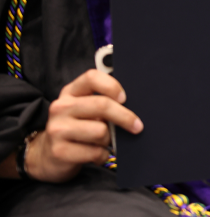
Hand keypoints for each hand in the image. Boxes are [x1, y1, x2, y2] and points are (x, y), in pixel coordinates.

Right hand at [26, 70, 141, 182]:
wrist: (47, 156)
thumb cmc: (76, 127)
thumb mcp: (84, 109)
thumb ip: (102, 102)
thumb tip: (132, 106)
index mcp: (70, 92)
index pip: (91, 77)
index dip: (111, 85)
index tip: (125, 98)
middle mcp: (61, 107)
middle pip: (102, 105)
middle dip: (125, 117)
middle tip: (137, 126)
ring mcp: (57, 129)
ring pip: (101, 131)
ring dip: (109, 139)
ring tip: (103, 141)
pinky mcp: (59, 151)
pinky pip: (95, 152)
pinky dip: (102, 155)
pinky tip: (97, 154)